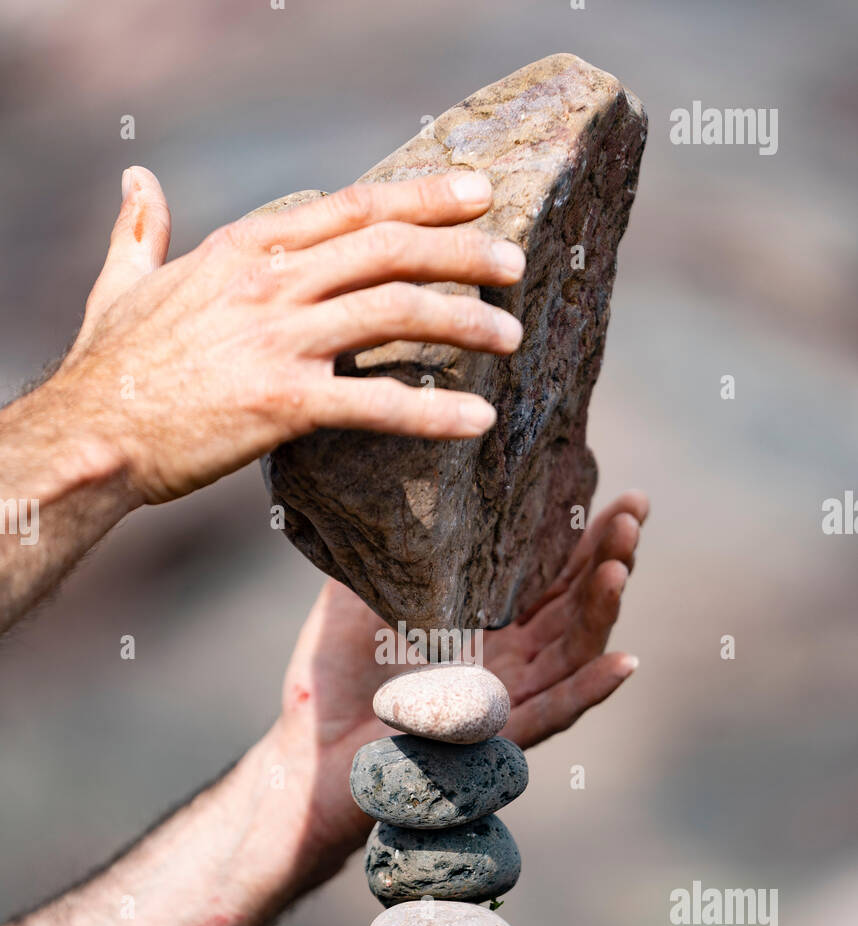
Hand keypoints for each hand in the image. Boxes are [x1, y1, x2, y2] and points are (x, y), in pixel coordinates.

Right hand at [43, 166, 524, 503]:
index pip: (353, 206)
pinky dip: (434, 413)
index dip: (423, 195)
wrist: (92, 433)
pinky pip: (377, 403)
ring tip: (512, 337)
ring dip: (466, 321)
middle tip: (517, 264)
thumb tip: (137, 182)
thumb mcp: (123, 282)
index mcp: (245, 249)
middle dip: (464, 250)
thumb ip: (141, 231)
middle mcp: (271, 281)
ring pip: (397, 311)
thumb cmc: (108, 365)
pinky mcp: (284, 403)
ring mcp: (280, 339)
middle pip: (390, 247)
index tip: (476, 191)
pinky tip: (477, 422)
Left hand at [273, 490, 647, 867]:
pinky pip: (553, 714)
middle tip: (633, 511)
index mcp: (484, 622)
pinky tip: (625, 662)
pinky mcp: (495, 739)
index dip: (583, 536)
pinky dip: (590, 691)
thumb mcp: (359, 594)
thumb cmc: (335, 677)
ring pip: (572, 652)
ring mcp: (506, 699)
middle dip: (608, 557)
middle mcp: (507, 658)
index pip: (548, 574)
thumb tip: (398, 472)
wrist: (310, 751)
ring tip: (621, 565)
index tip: (613, 493)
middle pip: (574, 604)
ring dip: (603, 610)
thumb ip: (390, 547)